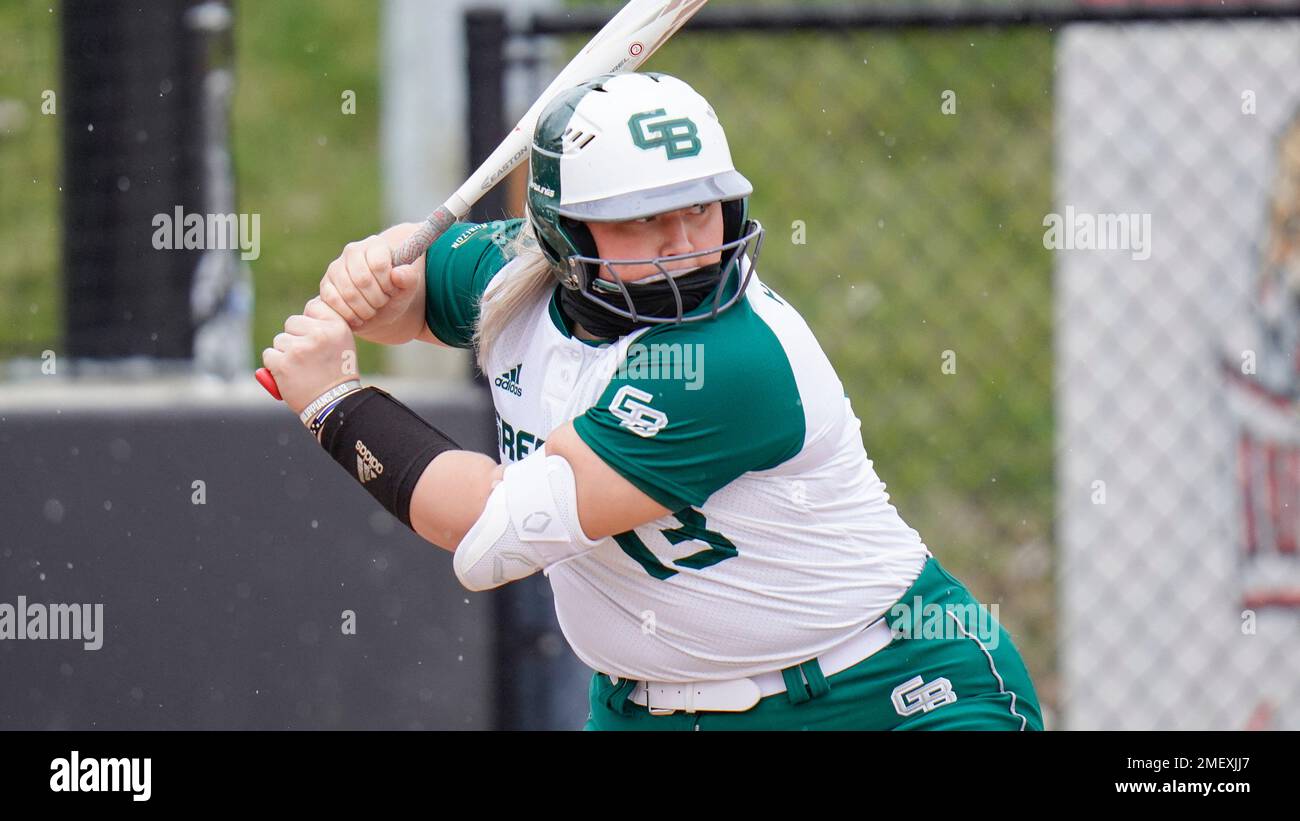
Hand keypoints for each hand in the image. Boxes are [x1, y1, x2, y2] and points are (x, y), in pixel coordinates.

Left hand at [260, 298, 358, 414]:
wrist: (334, 404)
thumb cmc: (337, 372)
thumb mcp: (343, 341)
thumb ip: (327, 323)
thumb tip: (308, 308)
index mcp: (336, 326)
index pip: (312, 307)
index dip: (311, 323)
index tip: (318, 340)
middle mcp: (318, 334)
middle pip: (292, 322)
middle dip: (295, 337)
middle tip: (308, 357)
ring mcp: (299, 349)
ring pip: (279, 340)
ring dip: (285, 353)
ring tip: (301, 368)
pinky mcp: (283, 364)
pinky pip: (269, 355)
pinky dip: (275, 365)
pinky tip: (290, 374)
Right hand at [319, 233, 421, 331]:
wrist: (378, 309)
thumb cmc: (394, 294)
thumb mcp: (408, 288)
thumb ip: (409, 278)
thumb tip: (398, 274)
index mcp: (375, 245)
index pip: (378, 264)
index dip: (387, 284)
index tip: (391, 291)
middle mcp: (352, 251)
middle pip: (363, 280)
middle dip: (377, 299)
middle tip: (382, 303)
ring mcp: (336, 267)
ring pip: (348, 292)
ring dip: (364, 309)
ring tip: (372, 311)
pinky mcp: (326, 284)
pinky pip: (334, 300)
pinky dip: (349, 314)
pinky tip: (359, 317)